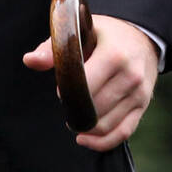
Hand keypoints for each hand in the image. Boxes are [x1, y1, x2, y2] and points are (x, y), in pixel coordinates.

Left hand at [23, 14, 158, 150]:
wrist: (140, 36)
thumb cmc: (104, 33)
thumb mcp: (80, 30)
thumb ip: (53, 48)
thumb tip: (29, 61)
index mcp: (114, 54)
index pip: (88, 83)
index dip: (71, 92)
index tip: (61, 92)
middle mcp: (130, 76)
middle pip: (96, 107)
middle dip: (76, 110)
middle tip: (66, 105)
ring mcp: (139, 93)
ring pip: (107, 123)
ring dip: (86, 127)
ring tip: (73, 119)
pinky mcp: (142, 106)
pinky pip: (123, 132)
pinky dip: (102, 141)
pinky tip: (85, 139)